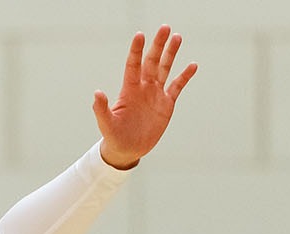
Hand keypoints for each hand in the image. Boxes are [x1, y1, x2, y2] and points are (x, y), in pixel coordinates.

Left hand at [94, 25, 197, 169]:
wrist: (128, 150)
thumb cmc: (114, 137)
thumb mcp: (106, 124)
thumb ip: (102, 109)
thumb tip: (97, 93)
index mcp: (128, 90)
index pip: (133, 65)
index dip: (136, 51)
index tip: (140, 35)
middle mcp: (143, 88)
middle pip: (151, 62)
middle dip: (158, 45)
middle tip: (165, 27)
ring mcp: (155, 94)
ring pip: (164, 69)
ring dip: (171, 54)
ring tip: (177, 37)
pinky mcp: (166, 104)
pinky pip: (177, 86)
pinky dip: (184, 76)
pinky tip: (192, 65)